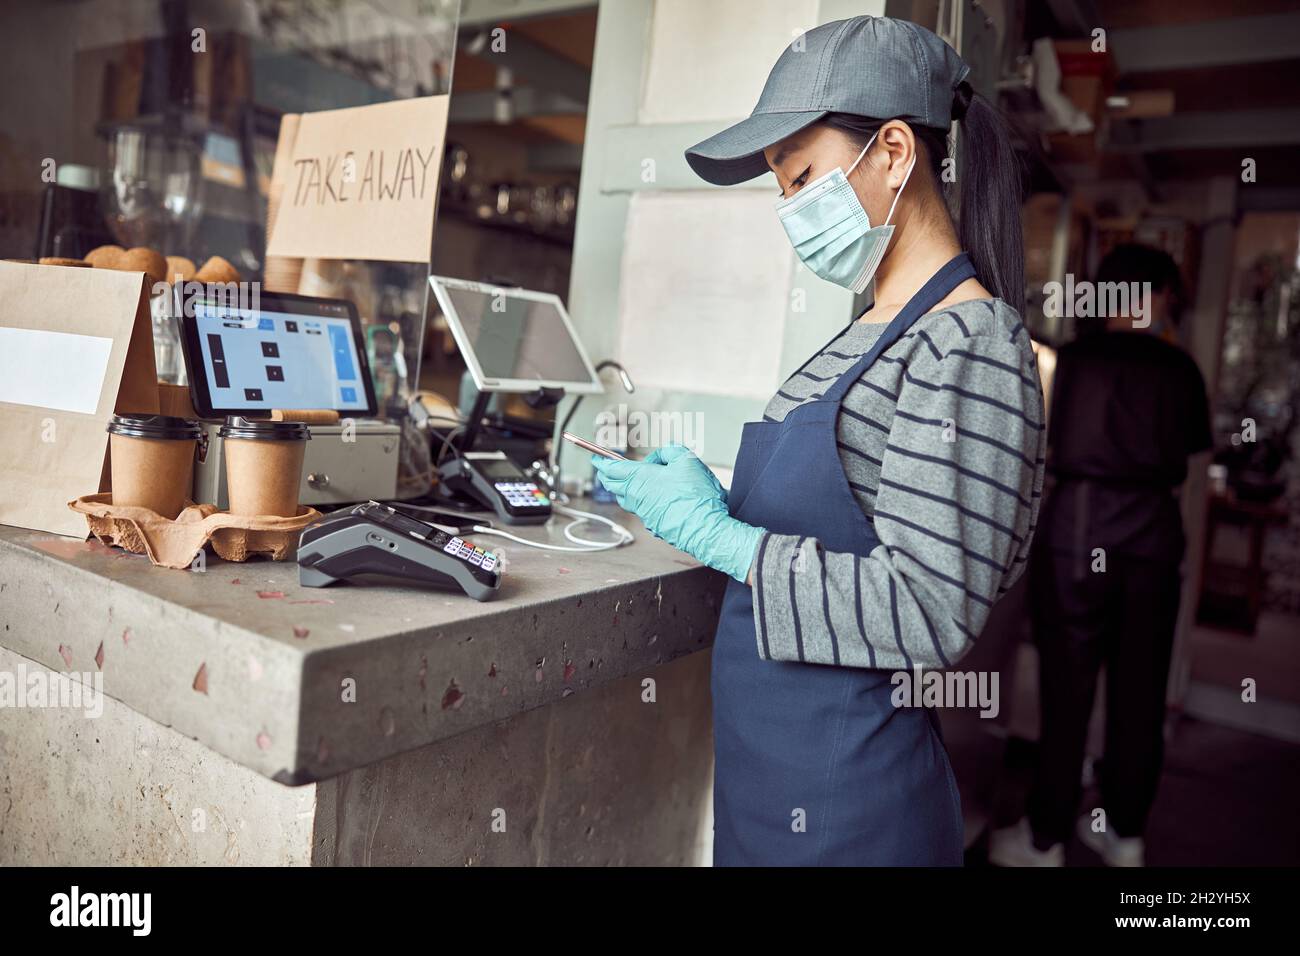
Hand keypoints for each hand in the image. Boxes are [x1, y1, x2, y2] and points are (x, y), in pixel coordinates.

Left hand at [591, 444, 762, 583]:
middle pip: (614, 486)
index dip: (602, 462)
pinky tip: (655, 498)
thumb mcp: (686, 460)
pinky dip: (642, 502)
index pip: (612, 469)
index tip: (596, 458)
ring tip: (630, 483)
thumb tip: (661, 455)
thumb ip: (670, 451)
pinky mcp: (655, 526)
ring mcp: (645, 514)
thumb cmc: (696, 496)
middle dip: (608, 476)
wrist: (705, 529)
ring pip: (627, 500)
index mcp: (640, 479)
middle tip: (607, 470)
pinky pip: (643, 511)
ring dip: (625, 490)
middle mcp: (637, 498)